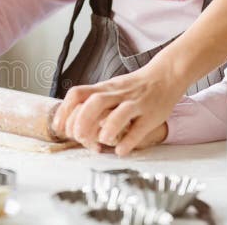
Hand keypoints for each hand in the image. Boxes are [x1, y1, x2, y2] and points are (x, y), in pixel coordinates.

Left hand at [52, 65, 184, 155]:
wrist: (166, 75)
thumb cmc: (133, 88)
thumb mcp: (109, 89)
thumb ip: (92, 103)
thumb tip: (70, 123)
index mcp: (104, 88)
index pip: (78, 94)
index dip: (65, 111)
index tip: (60, 128)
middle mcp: (118, 94)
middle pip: (95, 102)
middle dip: (82, 121)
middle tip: (79, 137)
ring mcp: (136, 103)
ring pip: (119, 113)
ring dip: (107, 130)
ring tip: (102, 142)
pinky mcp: (152, 114)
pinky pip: (140, 128)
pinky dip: (129, 142)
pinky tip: (120, 150)